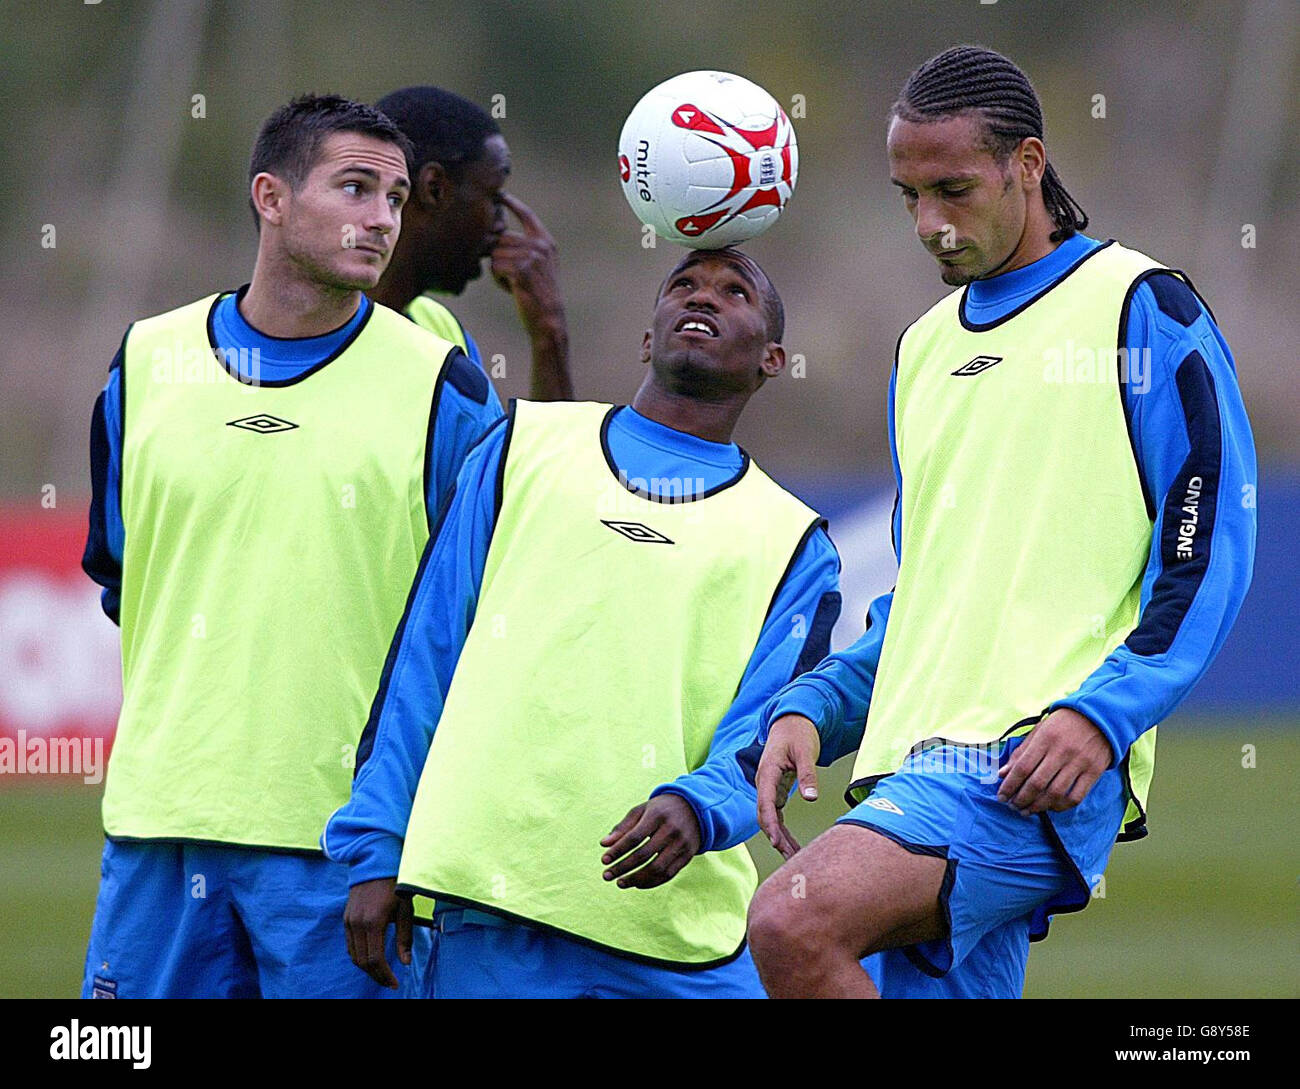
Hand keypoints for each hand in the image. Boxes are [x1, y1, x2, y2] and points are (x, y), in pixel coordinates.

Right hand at [343, 877, 412, 988]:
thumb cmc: (396, 885)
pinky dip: (360, 956)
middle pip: (362, 961)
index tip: (394, 983)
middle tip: (389, 982)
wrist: (375, 864)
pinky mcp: (346, 919)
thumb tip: (405, 963)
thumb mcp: (405, 910)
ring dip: (367, 968)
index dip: (384, 975)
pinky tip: (372, 959)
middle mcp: (357, 923)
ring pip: (354, 955)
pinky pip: (350, 945)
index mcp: (373, 921)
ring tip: (382, 974)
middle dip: (376, 975)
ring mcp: (349, 921)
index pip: (375, 959)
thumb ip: (405, 938)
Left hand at [490, 193, 565, 339]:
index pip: (527, 215)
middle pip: (502, 237)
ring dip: (498, 270)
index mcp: (546, 241)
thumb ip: (522, 247)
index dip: (512, 203)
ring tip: (513, 283)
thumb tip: (494, 234)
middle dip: (498, 254)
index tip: (499, 194)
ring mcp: (532, 257)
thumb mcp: (537, 265)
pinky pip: (495, 266)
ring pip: (496, 253)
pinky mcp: (521, 270)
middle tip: (510, 275)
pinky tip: (512, 288)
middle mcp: (540, 245)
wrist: (549, 318)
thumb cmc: (539, 294)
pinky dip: (498, 280)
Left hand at [600, 794, 701, 889]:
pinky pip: (668, 874)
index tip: (603, 860)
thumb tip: (603, 844)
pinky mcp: (688, 856)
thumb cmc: (660, 810)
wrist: (695, 809)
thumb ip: (623, 827)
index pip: (634, 837)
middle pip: (644, 855)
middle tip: (606, 876)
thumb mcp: (642, 811)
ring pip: (657, 869)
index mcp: (657, 815)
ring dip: (636, 879)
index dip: (618, 850)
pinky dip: (651, 882)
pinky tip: (637, 884)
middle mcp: (671, 830)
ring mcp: (681, 844)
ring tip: (620, 883)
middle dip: (623, 867)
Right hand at [755, 714, 820, 860]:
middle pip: (765, 815)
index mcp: (768, 772)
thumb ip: (807, 774)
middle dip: (775, 837)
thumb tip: (811, 798)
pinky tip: (792, 845)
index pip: (765, 802)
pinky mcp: (776, 791)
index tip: (776, 841)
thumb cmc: (798, 733)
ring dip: (780, 838)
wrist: (791, 722)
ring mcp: (769, 788)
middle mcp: (765, 783)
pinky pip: (777, 815)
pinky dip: (783, 831)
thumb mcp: (805, 751)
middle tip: (790, 858)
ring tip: (793, 858)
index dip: (769, 823)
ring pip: (770, 818)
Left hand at [997, 708, 1112, 814]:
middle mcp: (1062, 751)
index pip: (1023, 767)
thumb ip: (1021, 752)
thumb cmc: (1063, 724)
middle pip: (1037, 783)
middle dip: (1021, 799)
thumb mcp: (1039, 731)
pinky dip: (1060, 806)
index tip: (1001, 796)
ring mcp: (1079, 763)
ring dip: (1038, 806)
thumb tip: (1002, 773)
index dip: (1010, 785)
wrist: (1100, 717)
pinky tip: (1049, 807)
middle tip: (1012, 806)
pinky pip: (1075, 796)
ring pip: (1055, 793)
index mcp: (1045, 738)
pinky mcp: (1094, 772)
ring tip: (1027, 810)